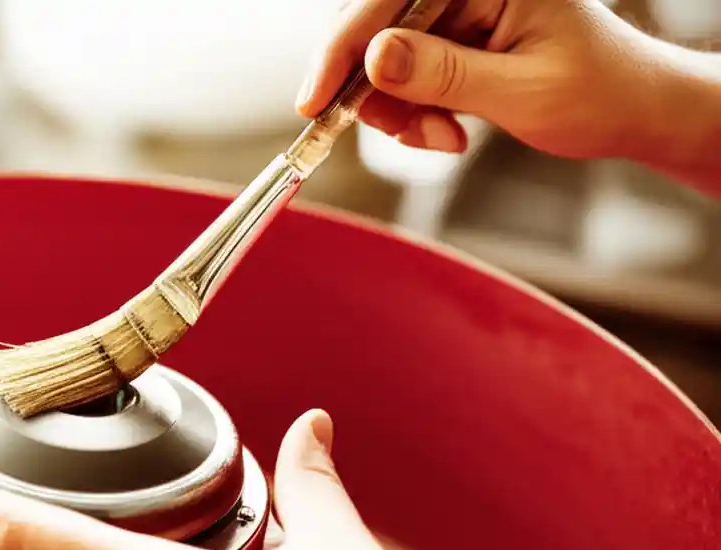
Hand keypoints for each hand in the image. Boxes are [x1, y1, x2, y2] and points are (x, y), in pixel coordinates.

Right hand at [298, 0, 720, 194]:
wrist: (633, 111)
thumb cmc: (600, 93)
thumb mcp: (522, 91)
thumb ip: (445, 74)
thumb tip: (374, 58)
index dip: (343, 48)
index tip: (315, 102)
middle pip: (374, 27)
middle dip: (373, 89)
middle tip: (397, 132)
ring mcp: (455, 12)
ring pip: (381, 58)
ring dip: (396, 110)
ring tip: (441, 138)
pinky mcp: (450, 40)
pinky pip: (401, 74)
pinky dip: (411, 113)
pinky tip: (446, 131)